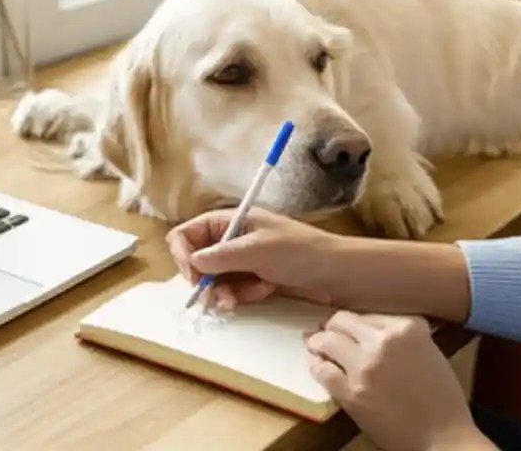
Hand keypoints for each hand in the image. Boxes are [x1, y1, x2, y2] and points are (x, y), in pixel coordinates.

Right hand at [166, 207, 341, 309]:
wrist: (338, 273)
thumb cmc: (300, 251)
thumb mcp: (258, 250)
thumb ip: (222, 256)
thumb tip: (192, 263)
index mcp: (230, 220)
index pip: (188, 233)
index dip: (183, 254)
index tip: (192, 277)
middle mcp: (232, 238)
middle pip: (197, 261)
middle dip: (204, 281)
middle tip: (215, 297)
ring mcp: (242, 260)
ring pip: (213, 280)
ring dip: (223, 292)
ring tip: (238, 301)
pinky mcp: (253, 279)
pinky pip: (232, 291)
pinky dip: (240, 296)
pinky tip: (261, 294)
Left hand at [306, 311, 493, 450]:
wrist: (443, 438)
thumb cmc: (444, 400)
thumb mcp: (430, 353)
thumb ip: (403, 337)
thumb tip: (374, 330)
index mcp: (408, 328)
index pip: (369, 314)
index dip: (358, 322)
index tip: (351, 327)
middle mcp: (383, 341)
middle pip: (344, 321)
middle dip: (335, 326)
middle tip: (328, 331)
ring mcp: (364, 366)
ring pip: (327, 340)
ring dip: (319, 341)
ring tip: (315, 343)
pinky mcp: (350, 391)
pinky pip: (321, 369)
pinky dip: (316, 364)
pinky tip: (316, 363)